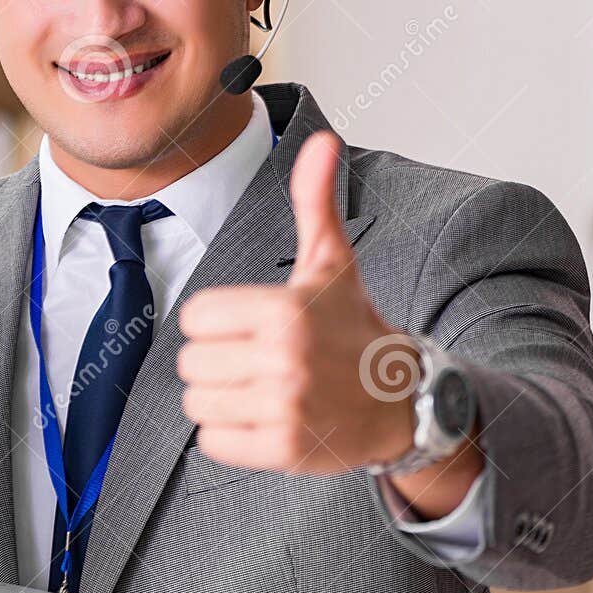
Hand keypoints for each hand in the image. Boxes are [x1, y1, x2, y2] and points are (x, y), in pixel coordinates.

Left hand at [176, 131, 418, 474]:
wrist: (402, 399)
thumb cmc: (353, 327)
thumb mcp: (332, 263)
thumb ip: (314, 202)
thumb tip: (322, 141)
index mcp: (284, 309)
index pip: (195, 317)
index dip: (215, 323)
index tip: (248, 327)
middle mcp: (284, 359)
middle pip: (190, 363)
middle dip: (216, 363)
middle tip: (256, 362)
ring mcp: (284, 408)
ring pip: (197, 404)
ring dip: (221, 400)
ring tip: (260, 390)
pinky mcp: (284, 450)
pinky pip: (213, 444)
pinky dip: (230, 437)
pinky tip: (264, 420)